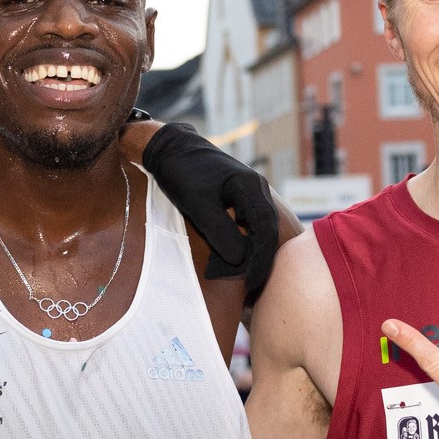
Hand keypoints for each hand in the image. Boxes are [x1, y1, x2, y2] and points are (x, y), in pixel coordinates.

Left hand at [139, 121, 281, 299]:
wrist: (170, 149)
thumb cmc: (182, 173)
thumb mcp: (198, 204)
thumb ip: (220, 230)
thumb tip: (240, 259)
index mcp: (252, 188)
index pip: (266, 230)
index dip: (261, 260)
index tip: (252, 283)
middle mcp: (257, 192)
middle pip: (268, 233)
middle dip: (259, 261)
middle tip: (248, 289)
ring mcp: (249, 196)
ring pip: (258, 232)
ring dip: (251, 255)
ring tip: (240, 280)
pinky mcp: (239, 202)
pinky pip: (248, 227)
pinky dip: (242, 246)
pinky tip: (231, 261)